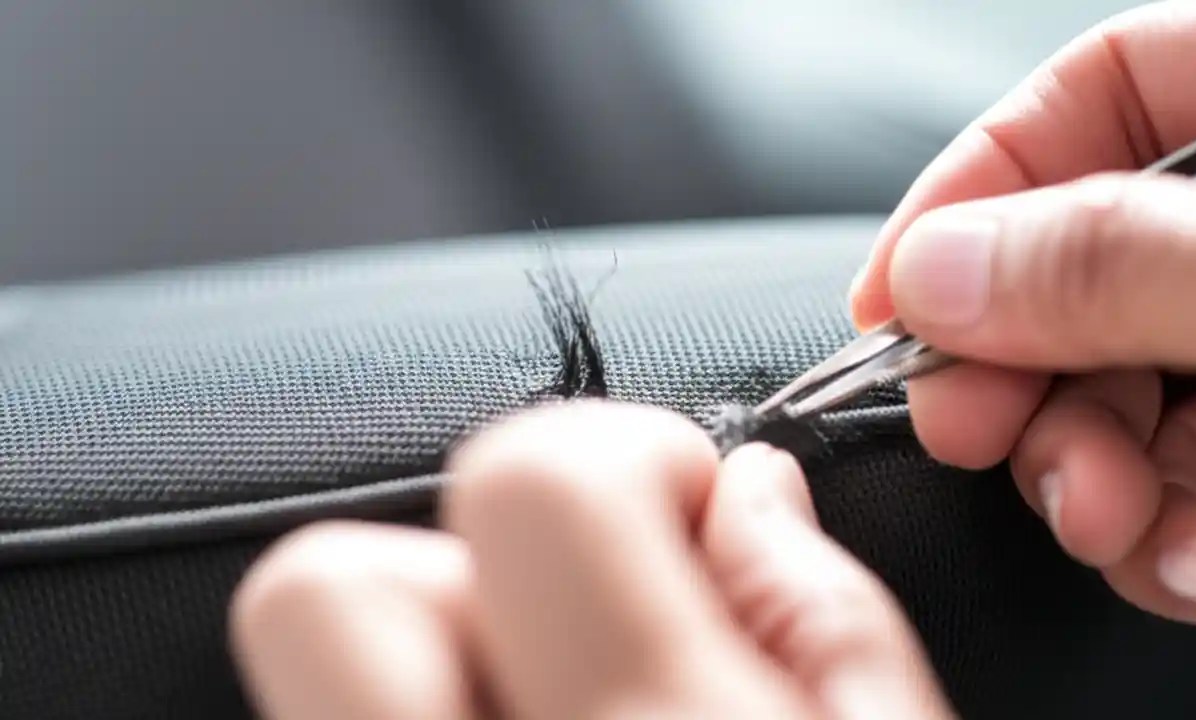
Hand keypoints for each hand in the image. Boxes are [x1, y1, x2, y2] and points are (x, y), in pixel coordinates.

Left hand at [228, 402, 953, 718]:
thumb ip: (828, 622)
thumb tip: (746, 493)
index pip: (524, 486)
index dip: (618, 462)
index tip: (686, 518)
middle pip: (325, 590)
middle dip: (465, 562)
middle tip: (580, 620)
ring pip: (307, 679)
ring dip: (431, 654)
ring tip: (548, 697)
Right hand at [850, 2, 1195, 625]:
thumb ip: (1124, 266)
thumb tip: (939, 273)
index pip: (1099, 89)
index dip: (979, 186)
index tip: (895, 296)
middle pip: (1091, 257)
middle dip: (1031, 371)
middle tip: (982, 432)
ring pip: (1134, 377)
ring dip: (1098, 470)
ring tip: (1109, 522)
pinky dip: (1178, 527)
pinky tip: (1194, 566)